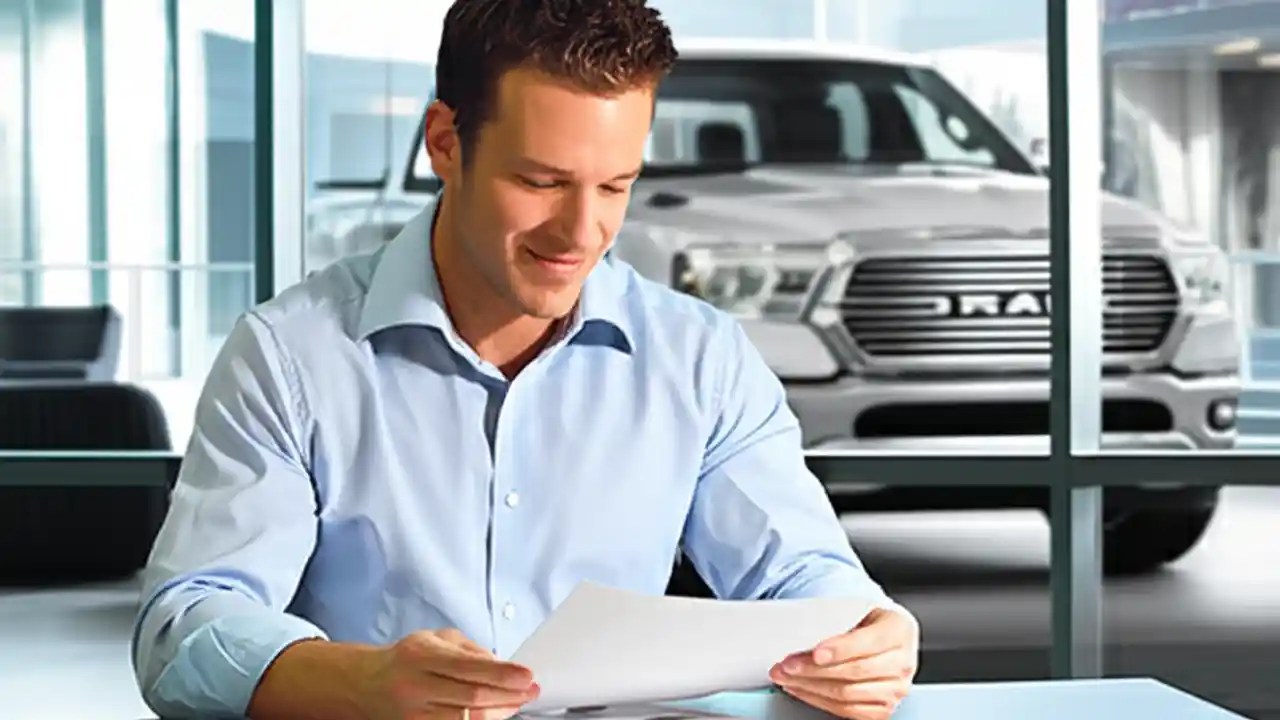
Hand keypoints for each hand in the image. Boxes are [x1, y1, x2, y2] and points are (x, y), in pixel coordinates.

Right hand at [357, 628, 540, 719]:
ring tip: (518, 703)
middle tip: (531, 691)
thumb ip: (468, 649)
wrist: (367, 685)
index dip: (502, 673)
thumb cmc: (408, 658)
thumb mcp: (435, 639)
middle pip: (471, 697)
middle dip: (508, 695)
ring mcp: (415, 713)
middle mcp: (415, 686)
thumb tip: (501, 664)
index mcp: (421, 655)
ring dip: (499, 712)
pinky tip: (496, 714)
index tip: (527, 675)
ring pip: (466, 719)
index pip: (467, 667)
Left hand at [769, 607, 919, 719]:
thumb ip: (837, 619)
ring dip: (810, 687)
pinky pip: (848, 711)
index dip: (840, 649)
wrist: (885, 638)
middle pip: (855, 672)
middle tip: (787, 664)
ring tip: (788, 677)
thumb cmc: (867, 622)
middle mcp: (902, 662)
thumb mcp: (858, 609)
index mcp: (898, 629)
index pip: (868, 643)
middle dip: (814, 670)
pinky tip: (802, 689)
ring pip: (848, 694)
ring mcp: (896, 688)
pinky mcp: (883, 708)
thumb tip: (800, 631)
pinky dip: (819, 701)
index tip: (815, 652)